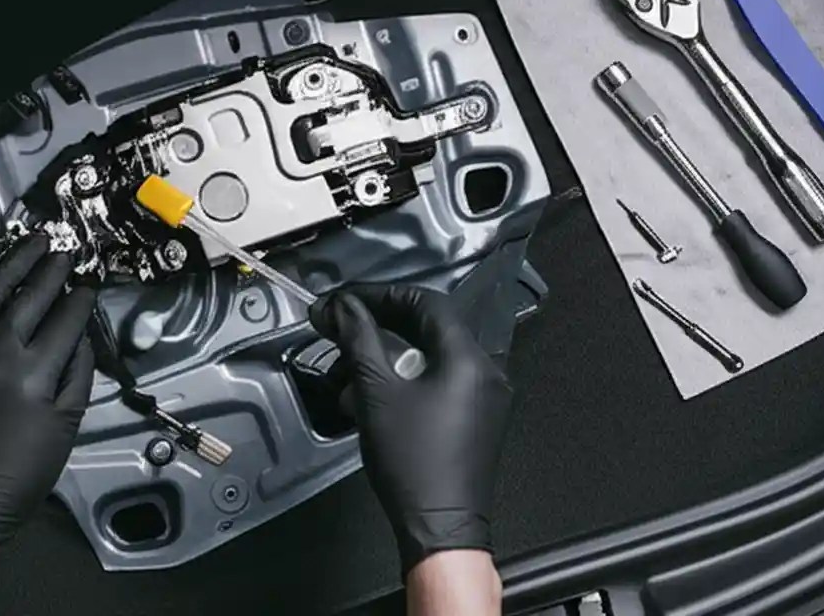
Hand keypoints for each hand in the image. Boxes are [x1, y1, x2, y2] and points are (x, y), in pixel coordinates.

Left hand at [0, 235, 97, 553]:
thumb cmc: (19, 470)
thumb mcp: (66, 422)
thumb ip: (77, 371)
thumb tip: (80, 334)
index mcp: (33, 372)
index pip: (65, 318)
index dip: (81, 298)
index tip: (89, 285)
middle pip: (28, 295)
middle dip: (50, 270)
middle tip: (63, 254)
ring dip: (10, 264)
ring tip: (28, 247)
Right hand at [310, 285, 512, 573]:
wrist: (440, 528)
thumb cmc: (410, 459)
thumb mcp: (375, 393)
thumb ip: (357, 339)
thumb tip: (338, 306)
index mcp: (468, 357)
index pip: (425, 301)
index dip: (379, 294)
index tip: (342, 301)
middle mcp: (484, 371)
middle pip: (428, 327)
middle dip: (378, 326)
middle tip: (339, 328)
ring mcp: (483, 397)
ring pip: (429, 358)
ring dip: (384, 357)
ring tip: (344, 375)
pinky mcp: (474, 420)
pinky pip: (437, 383)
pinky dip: (402, 381)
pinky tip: (367, 398)